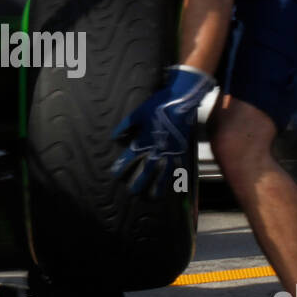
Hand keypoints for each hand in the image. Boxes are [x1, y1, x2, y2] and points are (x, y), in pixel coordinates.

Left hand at [112, 65, 213, 196]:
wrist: (181, 100)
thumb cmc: (158, 105)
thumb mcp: (137, 113)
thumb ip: (125, 126)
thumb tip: (115, 137)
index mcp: (145, 139)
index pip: (130, 157)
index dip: (121, 166)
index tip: (115, 174)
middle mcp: (157, 148)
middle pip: (146, 170)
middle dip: (139, 182)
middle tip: (132, 191)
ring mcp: (171, 150)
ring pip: (163, 173)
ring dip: (157, 186)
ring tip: (153, 196)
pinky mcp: (181, 149)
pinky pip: (178, 166)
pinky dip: (175, 177)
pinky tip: (173, 185)